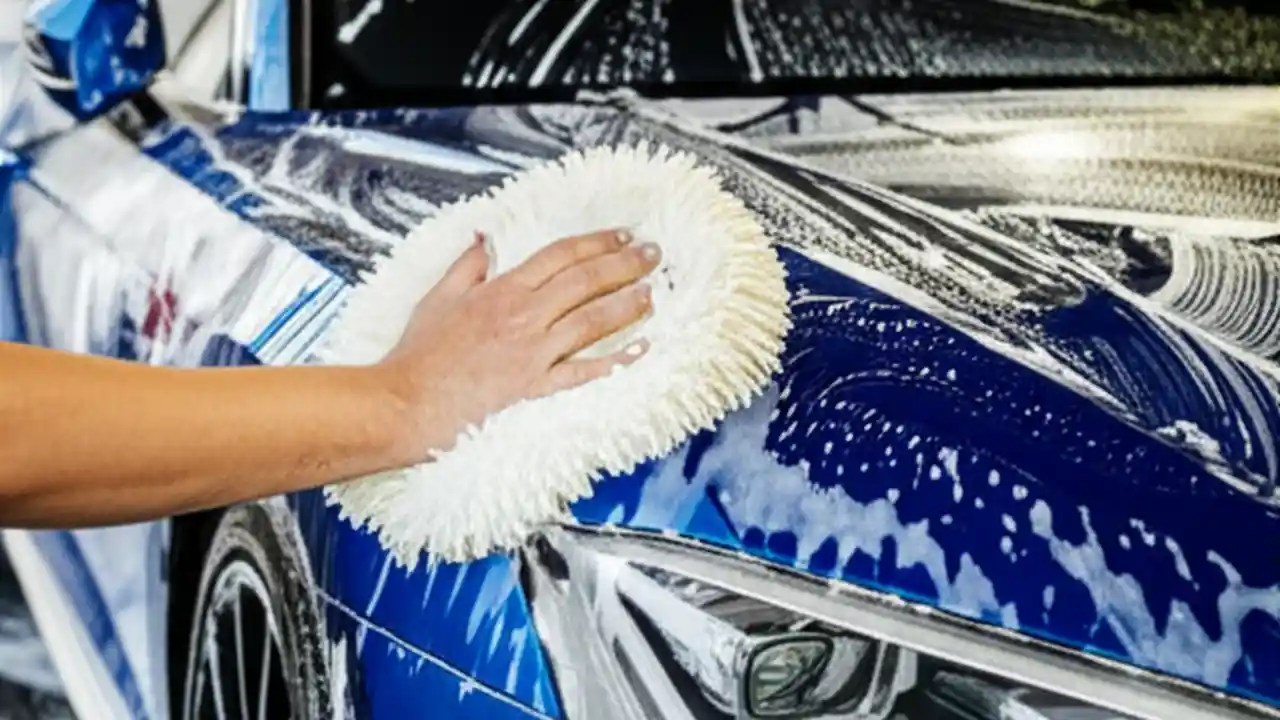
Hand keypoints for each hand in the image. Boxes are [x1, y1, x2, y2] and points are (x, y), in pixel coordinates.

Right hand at [377, 228, 658, 462]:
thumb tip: (483, 236)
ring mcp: (531, 353)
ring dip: (626, 304)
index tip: (623, 236)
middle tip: (654, 255)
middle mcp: (522, 316)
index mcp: (501, 290)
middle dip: (624, 265)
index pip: (560, 256)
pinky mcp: (534, 388)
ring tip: (652, 293)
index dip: (596, 242)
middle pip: (584, 281)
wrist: (405, 403)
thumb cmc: (417, 355)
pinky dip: (614, 361)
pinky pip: (582, 372)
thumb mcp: (437, 297)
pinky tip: (640, 350)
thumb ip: (466, 265)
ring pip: (590, 321)